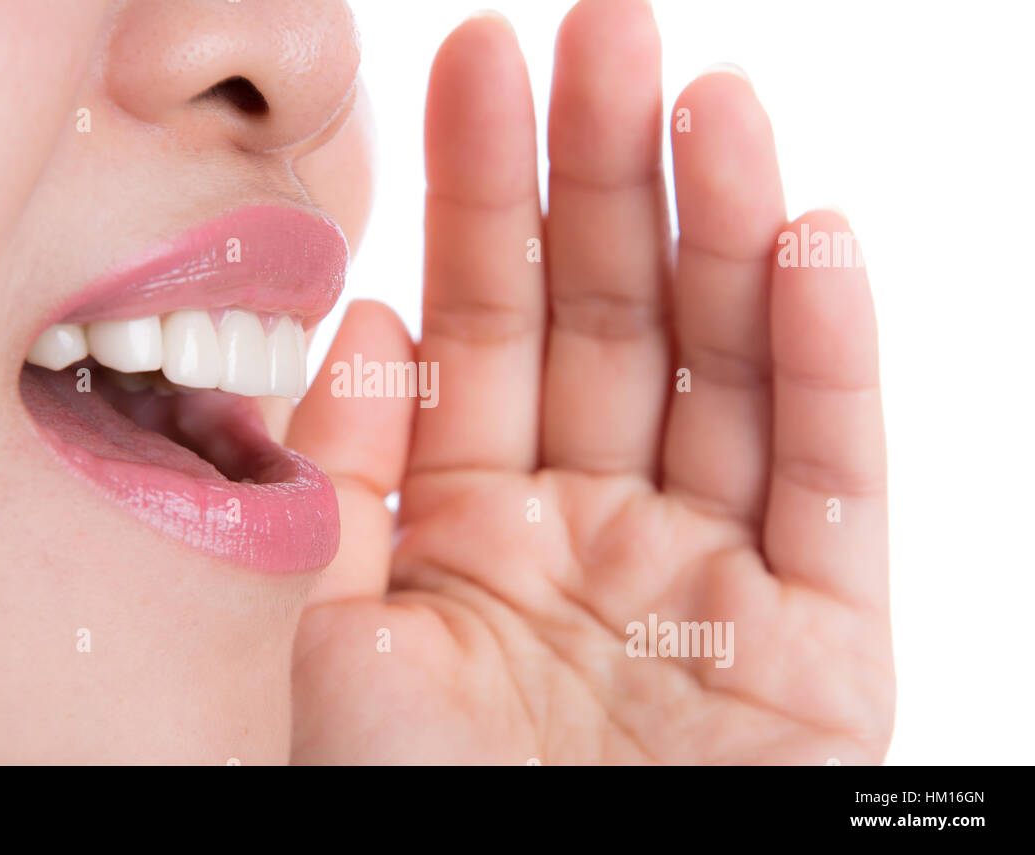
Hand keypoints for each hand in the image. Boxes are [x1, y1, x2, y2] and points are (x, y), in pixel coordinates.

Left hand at [286, 0, 891, 763]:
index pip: (486, 325)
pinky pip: (827, 484)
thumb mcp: (325, 628)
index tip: (475, 63)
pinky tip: (807, 238)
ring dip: (721, 230)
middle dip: (605, 176)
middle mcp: (593, 530)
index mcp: (473, 522)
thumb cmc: (393, 808)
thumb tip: (367, 320)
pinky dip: (823, 364)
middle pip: (612, 321)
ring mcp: (707, 578)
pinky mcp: (815, 647)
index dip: (483, 194)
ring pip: (724, 374)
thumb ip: (340, 477)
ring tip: (707, 98)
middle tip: (603, 32)